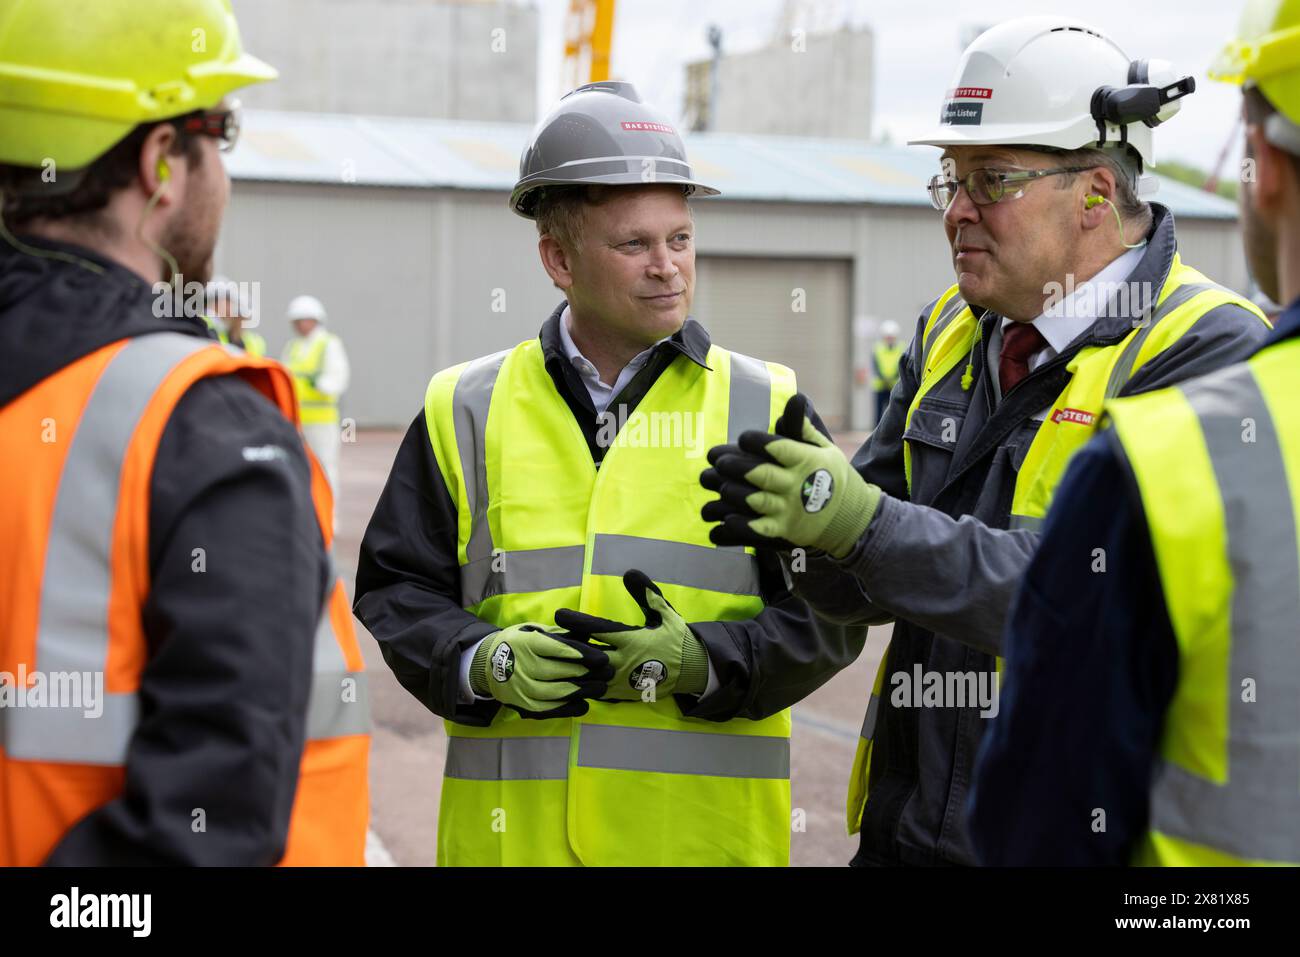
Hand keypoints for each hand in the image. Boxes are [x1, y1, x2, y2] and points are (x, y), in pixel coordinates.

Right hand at [471, 622, 611, 717]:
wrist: (488, 664)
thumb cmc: (520, 643)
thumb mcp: (535, 631)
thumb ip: (560, 634)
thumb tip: (589, 634)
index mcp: (526, 643)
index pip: (557, 649)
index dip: (582, 653)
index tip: (602, 657)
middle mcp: (521, 666)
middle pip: (558, 671)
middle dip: (586, 672)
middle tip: (608, 672)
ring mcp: (521, 688)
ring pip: (555, 692)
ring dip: (581, 691)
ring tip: (601, 688)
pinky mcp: (522, 705)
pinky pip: (548, 709)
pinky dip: (568, 708)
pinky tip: (584, 704)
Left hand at [554, 570, 709, 700]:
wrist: (693, 671)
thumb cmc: (676, 639)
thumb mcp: (665, 613)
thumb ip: (646, 593)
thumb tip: (629, 572)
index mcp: (632, 640)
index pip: (597, 630)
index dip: (577, 622)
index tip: (559, 615)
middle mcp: (623, 662)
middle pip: (586, 655)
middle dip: (566, 645)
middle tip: (548, 637)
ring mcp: (620, 681)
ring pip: (587, 676)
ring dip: (570, 665)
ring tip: (553, 656)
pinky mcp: (620, 694)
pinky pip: (594, 691)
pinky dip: (581, 682)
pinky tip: (569, 675)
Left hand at [700, 393, 880, 558]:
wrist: (853, 517)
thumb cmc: (834, 477)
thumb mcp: (825, 448)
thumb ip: (803, 427)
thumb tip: (795, 397)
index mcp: (805, 461)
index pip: (778, 448)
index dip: (757, 441)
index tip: (743, 438)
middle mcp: (796, 485)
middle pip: (761, 474)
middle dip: (736, 466)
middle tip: (718, 461)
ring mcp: (789, 509)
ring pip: (756, 500)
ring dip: (734, 492)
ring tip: (720, 485)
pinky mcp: (784, 530)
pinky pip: (759, 529)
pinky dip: (742, 525)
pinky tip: (728, 518)